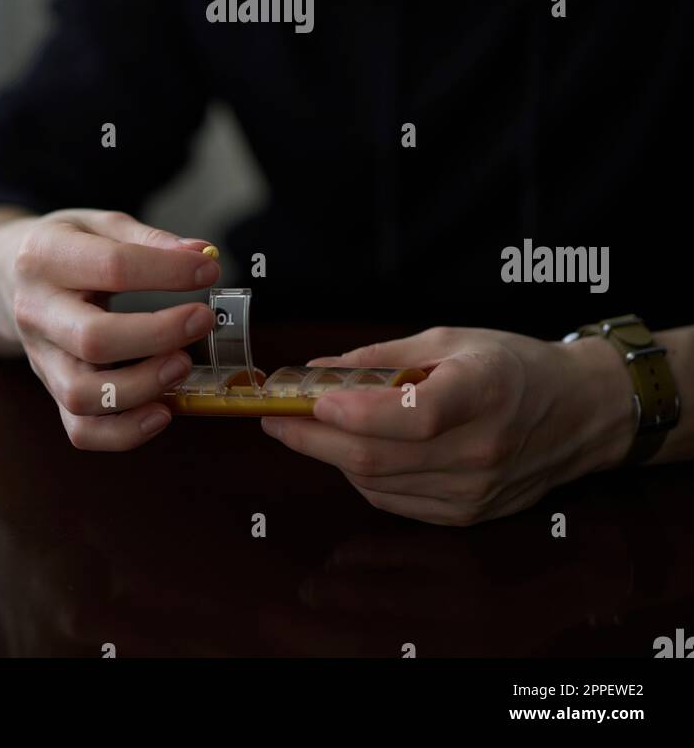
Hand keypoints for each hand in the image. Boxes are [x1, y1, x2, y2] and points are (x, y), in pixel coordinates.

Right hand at [5, 208, 218, 448]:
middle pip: (94, 339)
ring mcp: (40, 358)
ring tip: (182, 366)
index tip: (209, 270)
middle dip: (157, 334)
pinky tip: (163, 411)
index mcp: (47, 256)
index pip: (112, 266)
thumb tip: (202, 256)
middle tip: (201, 320)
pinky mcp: (52, 390)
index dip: (167, 271)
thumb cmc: (67, 248)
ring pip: (83, 394)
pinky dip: (124, 433)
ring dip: (143, 387)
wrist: (10, 278)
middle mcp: (36, 311)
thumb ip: (150, 240)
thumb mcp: (99, 224)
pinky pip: (81, 430)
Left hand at [260, 325, 636, 525]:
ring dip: (331, 457)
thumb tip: (318, 369)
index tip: (313, 397)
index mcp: (483, 390)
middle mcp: (481, 448)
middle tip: (275, 417)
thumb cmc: (513, 365)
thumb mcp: (451, 339)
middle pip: (381, 457)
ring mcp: (475, 489)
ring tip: (305, 428)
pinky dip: (362, 476)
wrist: (577, 412)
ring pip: (379, 484)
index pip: (415, 414)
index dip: (359, 411)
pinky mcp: (467, 513)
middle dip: (315, 438)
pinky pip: (395, 501)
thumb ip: (383, 358)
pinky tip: (348, 451)